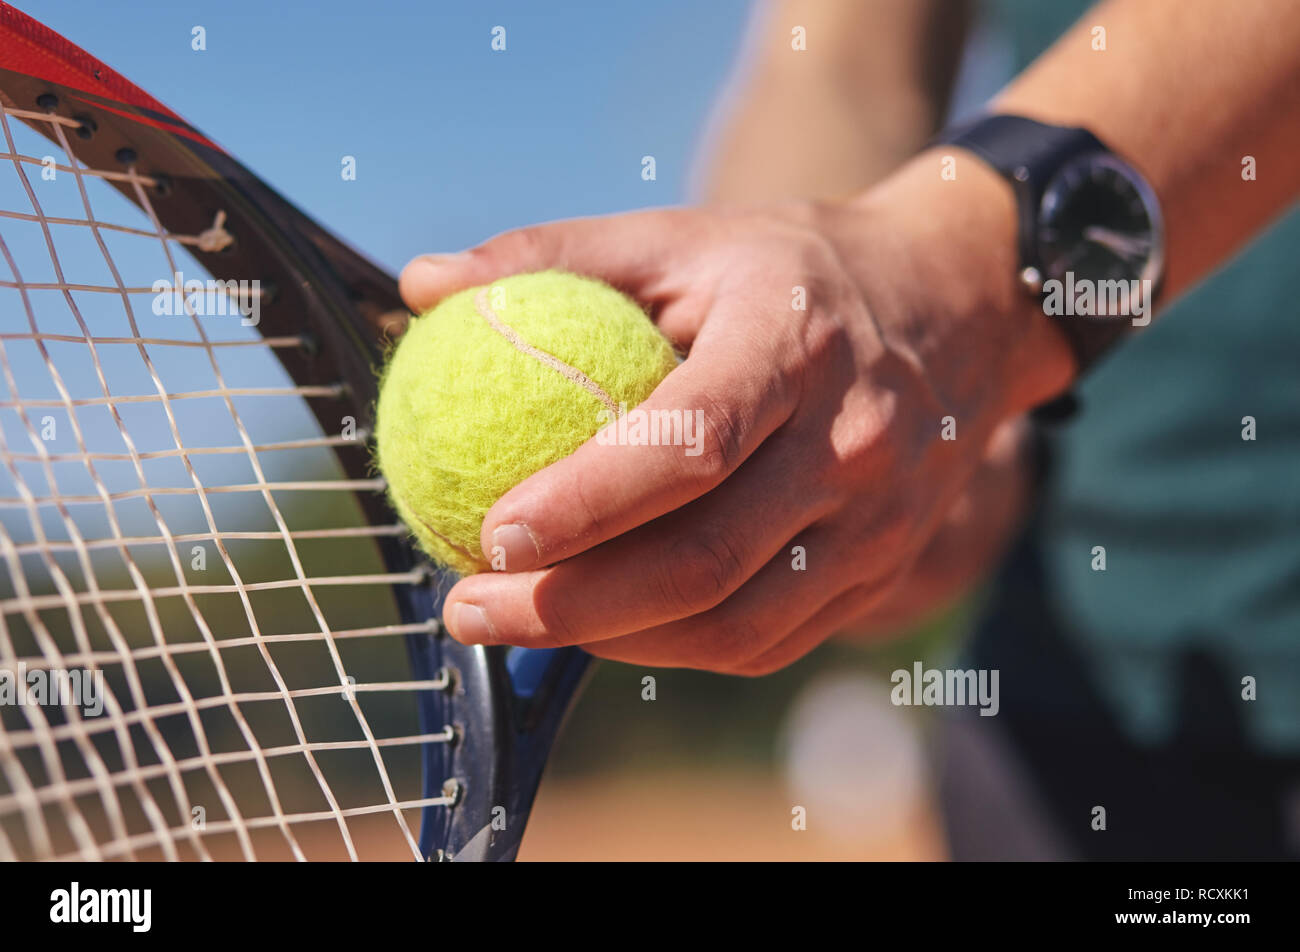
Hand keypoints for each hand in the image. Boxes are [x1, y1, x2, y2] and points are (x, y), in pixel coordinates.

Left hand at [399, 156, 1071, 673]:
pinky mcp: (883, 569)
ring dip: (614, 643)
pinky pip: (768, 640)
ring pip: (735, 623)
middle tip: (467, 606)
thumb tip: (421, 283)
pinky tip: (606, 629)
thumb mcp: (686, 235)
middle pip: (705, 560)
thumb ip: (557, 255)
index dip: (587, 502)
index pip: (688, 443)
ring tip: (517, 624)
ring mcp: (878, 521)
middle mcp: (851, 445)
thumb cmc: (794, 271)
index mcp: (795, 349)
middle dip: (570, 606)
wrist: (957, 308)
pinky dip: (676, 649)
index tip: (487, 533)